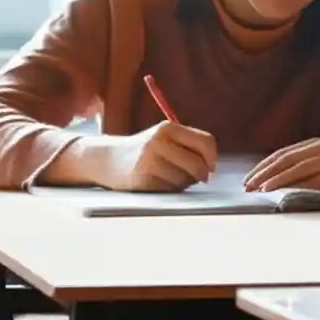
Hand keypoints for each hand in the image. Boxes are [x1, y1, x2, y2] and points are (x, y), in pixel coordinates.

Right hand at [95, 121, 218, 191]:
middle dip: (200, 175)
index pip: (206, 142)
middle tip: (195, 178)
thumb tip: (210, 169)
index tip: (210, 166)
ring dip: (182, 184)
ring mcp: (149, 160)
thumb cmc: (144, 152)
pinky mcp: (142, 179)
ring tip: (168, 177)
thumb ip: (188, 148)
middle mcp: (158, 141)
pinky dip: (168, 190)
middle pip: (198, 164)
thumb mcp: (164, 139)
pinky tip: (157, 183)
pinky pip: (169, 190)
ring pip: (184, 180)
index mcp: (168, 128)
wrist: (108, 159)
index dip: (212, 158)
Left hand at [244, 139, 319, 191]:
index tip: (247, 180)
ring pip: (301, 167)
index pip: (282, 155)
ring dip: (279, 179)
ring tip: (262, 189)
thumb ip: (311, 169)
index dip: (262, 167)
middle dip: (264, 173)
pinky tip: (292, 192)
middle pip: (286, 159)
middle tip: (247, 186)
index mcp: (316, 145)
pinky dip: (304, 185)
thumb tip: (285, 183)